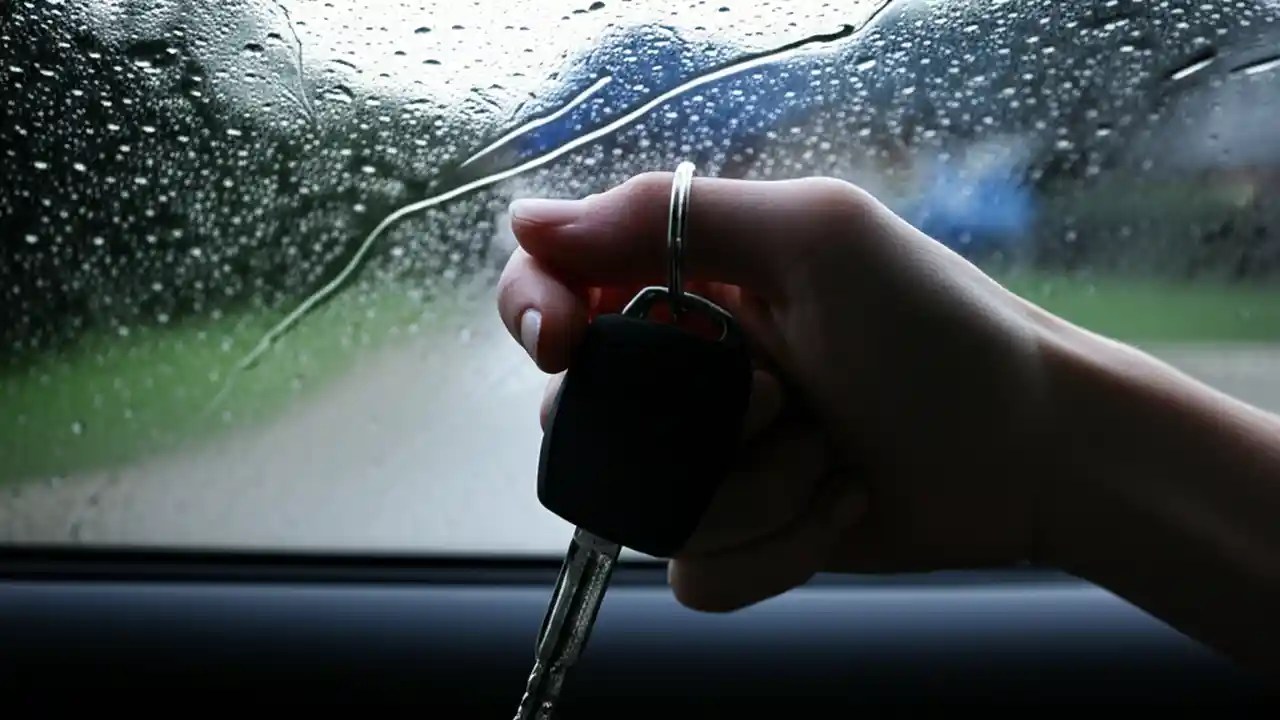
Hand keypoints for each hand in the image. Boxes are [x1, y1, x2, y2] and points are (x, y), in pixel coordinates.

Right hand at [496, 172, 1052, 611]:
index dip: (535, 312)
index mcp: (689, 281)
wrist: (1033, 453)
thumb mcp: (814, 237)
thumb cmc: (940, 332)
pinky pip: (694, 572)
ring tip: (829, 457)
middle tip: (779, 398)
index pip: (555, 285)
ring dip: (751, 492)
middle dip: (683, 425)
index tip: (564, 343)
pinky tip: (838, 504)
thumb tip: (523, 222)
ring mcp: (711, 458)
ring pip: (640, 507)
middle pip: (581, 415)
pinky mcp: (742, 533)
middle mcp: (687, 369)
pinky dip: (773, 549)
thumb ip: (664, 217)